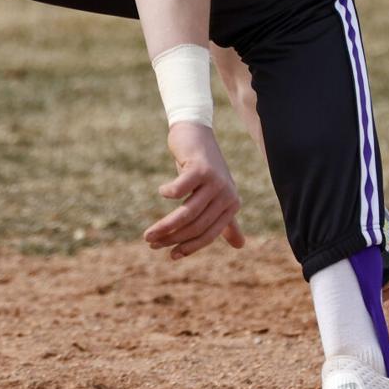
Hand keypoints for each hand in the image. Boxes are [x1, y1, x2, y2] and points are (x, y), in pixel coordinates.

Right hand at [142, 121, 244, 258]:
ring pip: (187, 213)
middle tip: (151, 243)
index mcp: (231, 205)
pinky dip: (169, 193)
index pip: (209, 234)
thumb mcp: (216, 196)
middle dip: (172, 238)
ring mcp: (215, 181)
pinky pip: (181, 189)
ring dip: (165, 226)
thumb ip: (227, 221)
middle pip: (196, 225)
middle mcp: (227, 194)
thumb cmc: (202, 169)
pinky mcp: (201, 168)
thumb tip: (241, 246)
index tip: (171, 256)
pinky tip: (161, 192)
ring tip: (148, 234)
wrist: (196, 133)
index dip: (189, 247)